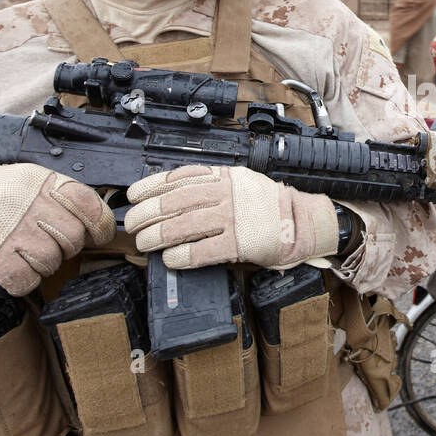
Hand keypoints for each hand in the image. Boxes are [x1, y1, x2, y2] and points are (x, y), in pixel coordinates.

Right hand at [0, 164, 115, 295]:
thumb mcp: (16, 181)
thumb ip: (54, 196)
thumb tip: (94, 220)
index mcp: (37, 181)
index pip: (88, 204)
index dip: (98, 224)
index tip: (97, 235)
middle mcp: (29, 205)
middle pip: (73, 239)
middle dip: (62, 247)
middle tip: (37, 243)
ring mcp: (14, 235)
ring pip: (51, 263)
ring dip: (37, 265)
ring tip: (12, 252)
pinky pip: (26, 282)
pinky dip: (17, 281)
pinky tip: (1, 266)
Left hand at [126, 166, 339, 269]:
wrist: (302, 222)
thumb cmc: (268, 206)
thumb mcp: (240, 182)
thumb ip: (212, 186)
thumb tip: (173, 197)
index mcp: (224, 176)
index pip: (179, 177)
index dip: (151, 187)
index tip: (133, 196)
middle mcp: (226, 194)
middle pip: (175, 202)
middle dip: (147, 214)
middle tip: (132, 224)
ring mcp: (233, 219)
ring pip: (184, 225)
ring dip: (158, 236)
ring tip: (144, 243)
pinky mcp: (241, 244)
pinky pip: (204, 250)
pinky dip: (183, 255)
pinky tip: (170, 259)